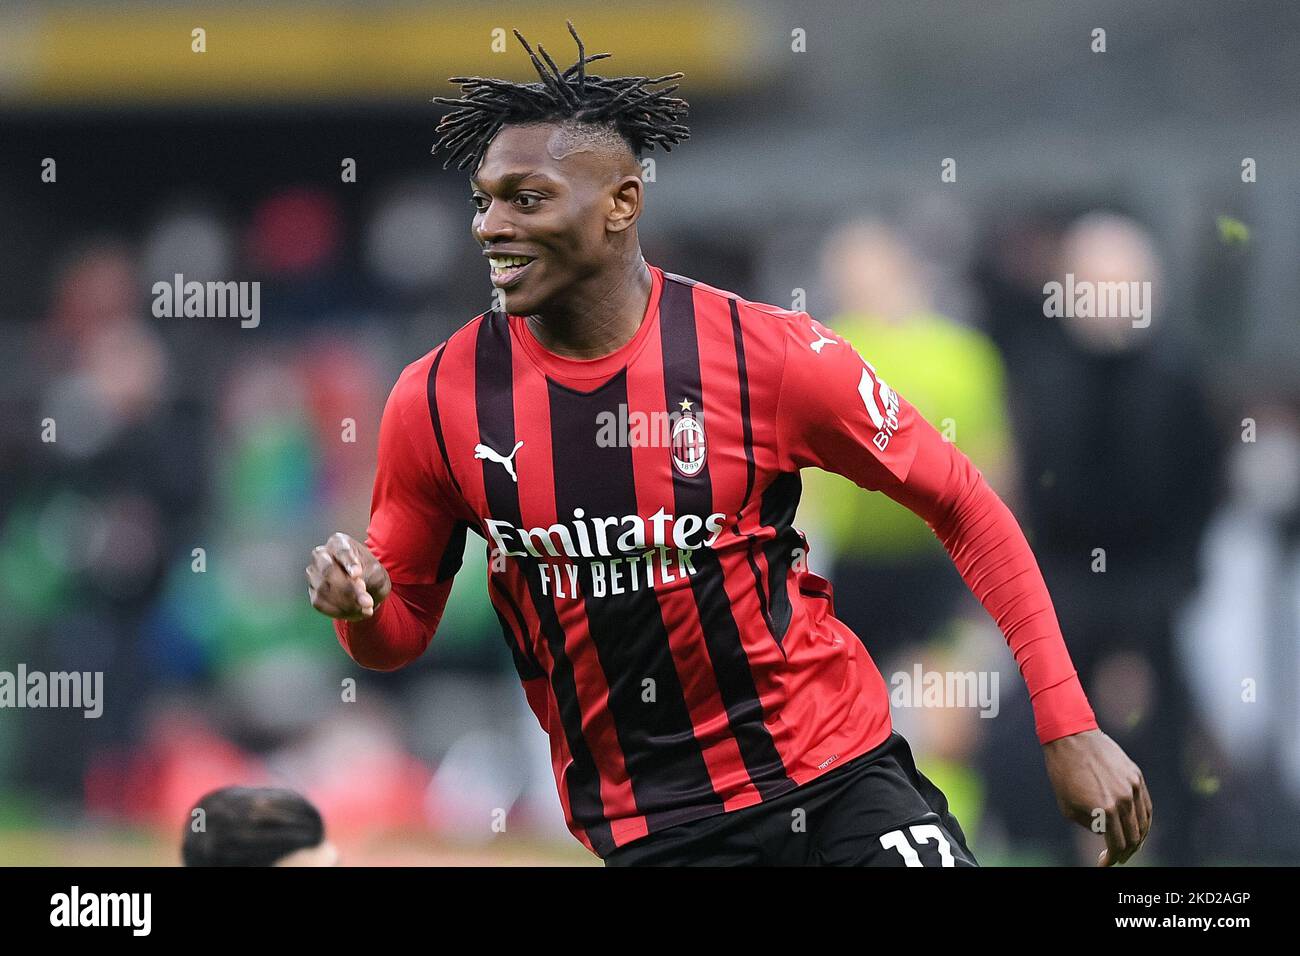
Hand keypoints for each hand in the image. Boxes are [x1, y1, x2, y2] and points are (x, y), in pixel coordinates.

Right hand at [306, 532, 391, 621]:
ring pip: (323, 589)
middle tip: (367, 602)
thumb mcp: (378, 573)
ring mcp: (313, 574)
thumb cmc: (371, 574)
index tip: (357, 574)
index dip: (348, 562)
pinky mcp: (313, 593)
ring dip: (346, 603)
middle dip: (348, 588)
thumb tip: (360, 593)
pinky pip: (321, 603)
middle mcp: (321, 555)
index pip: (341, 550)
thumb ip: (371, 579)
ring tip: (366, 609)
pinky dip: (339, 611)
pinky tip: (355, 612)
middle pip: (328, 570)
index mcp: (338, 542)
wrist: (366, 588)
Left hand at [1043, 729, 1151, 865]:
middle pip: (1133, 838)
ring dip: (1137, 840)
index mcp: (1104, 810)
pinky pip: (1146, 805)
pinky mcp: (1137, 776)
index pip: (1116, 845)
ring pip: (1144, 824)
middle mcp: (1123, 800)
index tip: (1104, 864)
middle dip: (1125, 853)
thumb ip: (1091, 825)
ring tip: (1128, 847)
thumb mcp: (1068, 806)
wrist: (1071, 736)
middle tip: (1116, 858)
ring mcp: (1133, 787)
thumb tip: (1105, 834)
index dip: (1111, 859)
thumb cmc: (1063, 772)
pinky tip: (1137, 828)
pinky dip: (1144, 821)